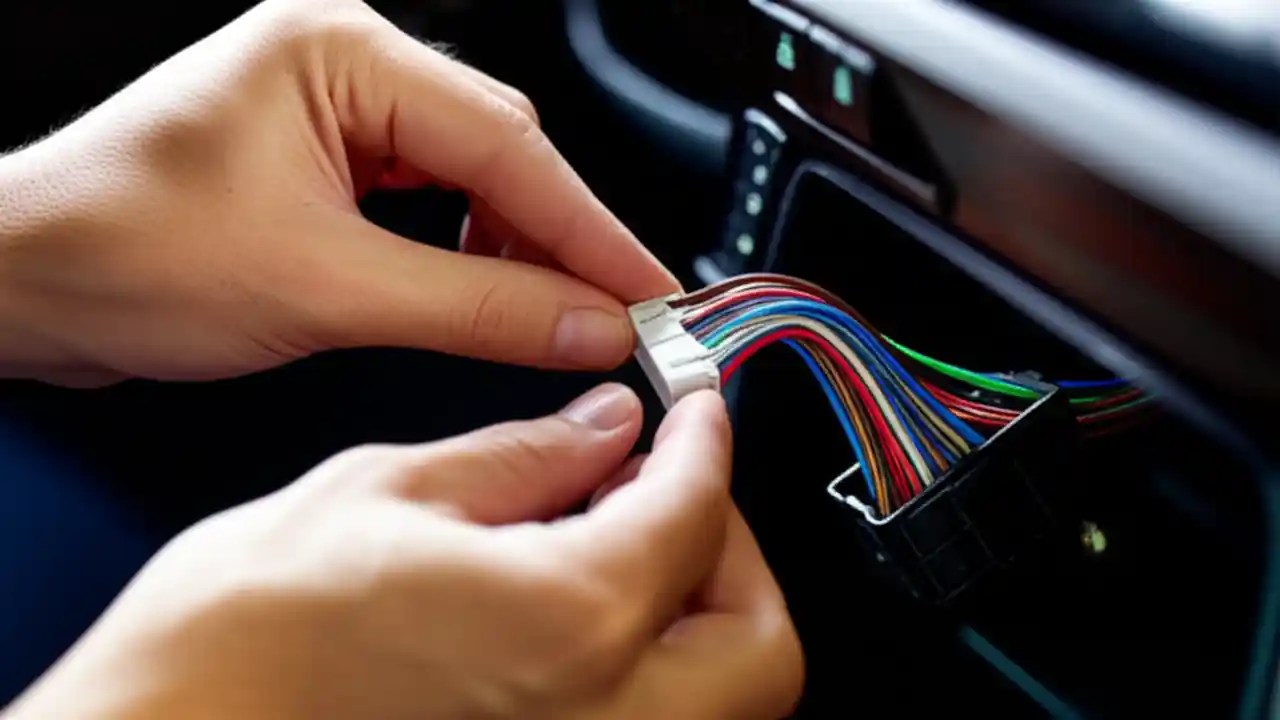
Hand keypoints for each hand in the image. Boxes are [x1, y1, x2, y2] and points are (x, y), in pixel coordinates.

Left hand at [0, 0, 676, 386]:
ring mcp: (334, 113)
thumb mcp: (323, 287)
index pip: (506, 142)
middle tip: (617, 316)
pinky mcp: (325, 162)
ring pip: (471, 178)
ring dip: (518, 250)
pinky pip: (430, 202)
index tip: (647, 291)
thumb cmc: (120, 254)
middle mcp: (342, 65)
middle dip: (560, 240)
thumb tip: (583, 320)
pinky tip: (491, 292)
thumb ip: (474, 305)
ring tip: (557, 316)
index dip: (589, 227)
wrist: (19, 286)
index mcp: (338, 52)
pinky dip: (472, 253)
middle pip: (499, 152)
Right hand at [5, 385, 803, 718]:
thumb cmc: (237, 636)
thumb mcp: (387, 493)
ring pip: (724, 700)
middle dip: (733, 549)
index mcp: (570, 623)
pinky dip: (653, 666)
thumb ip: (523, 460)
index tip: (696, 409)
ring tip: (626, 542)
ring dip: (704, 613)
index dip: (708, 440)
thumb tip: (602, 429)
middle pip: (761, 643)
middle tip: (673, 487)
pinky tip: (585, 608)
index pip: (699, 511)